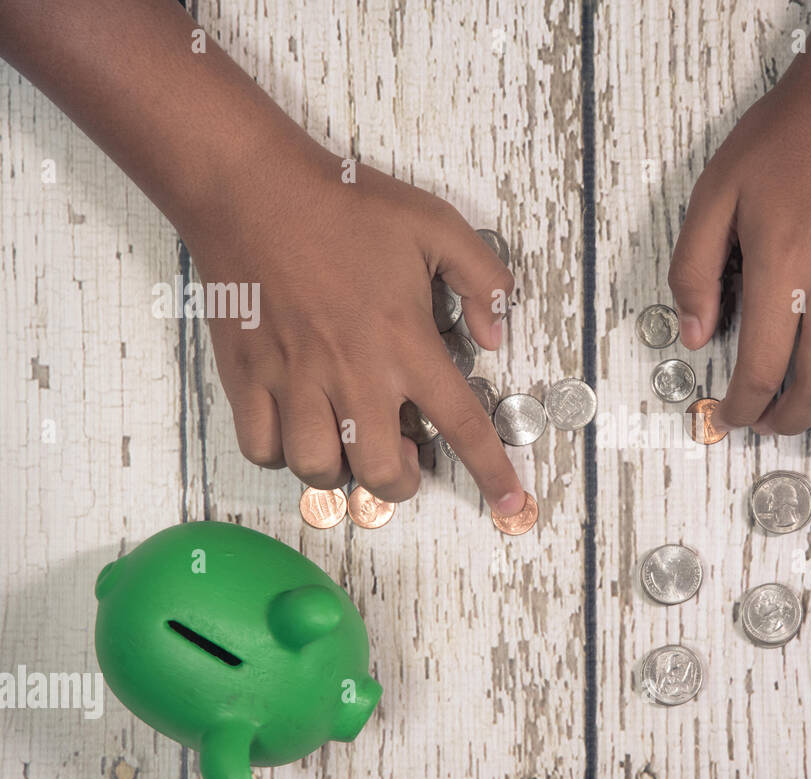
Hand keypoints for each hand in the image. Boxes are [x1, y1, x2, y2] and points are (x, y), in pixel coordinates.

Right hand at [192, 145, 523, 511]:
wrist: (251, 188)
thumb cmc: (345, 205)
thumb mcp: (436, 225)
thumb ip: (483, 280)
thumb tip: (498, 337)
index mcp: (405, 342)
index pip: (462, 425)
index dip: (492, 472)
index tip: (509, 502)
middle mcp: (353, 373)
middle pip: (382, 473)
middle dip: (399, 482)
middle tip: (400, 458)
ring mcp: (294, 380)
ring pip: (318, 471)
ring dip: (340, 470)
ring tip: (346, 440)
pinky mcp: (247, 377)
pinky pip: (262, 450)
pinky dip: (281, 455)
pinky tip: (298, 428)